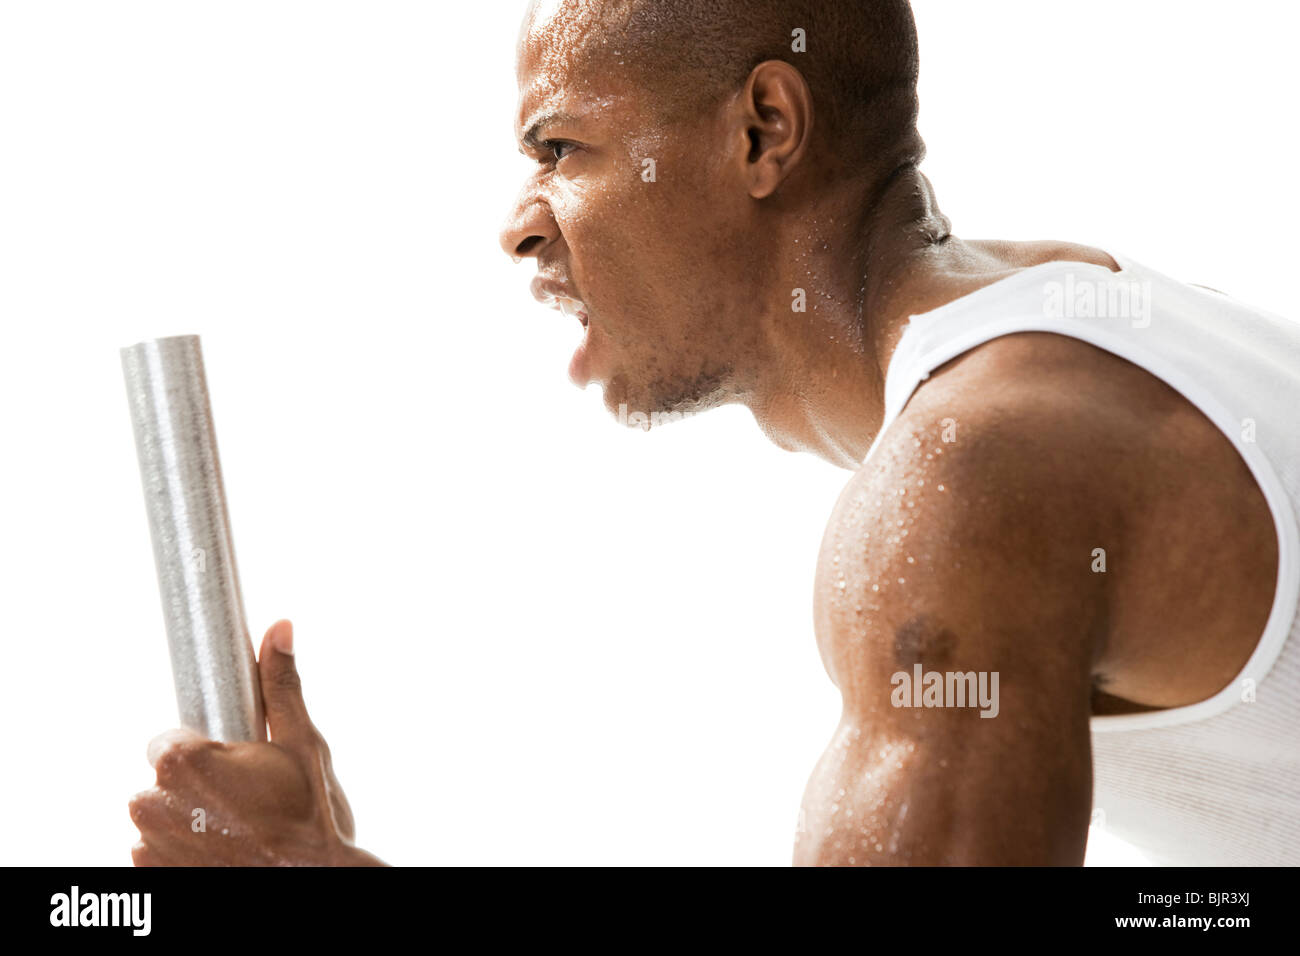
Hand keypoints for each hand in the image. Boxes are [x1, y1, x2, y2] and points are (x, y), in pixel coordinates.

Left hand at [129, 620, 384, 865]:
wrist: (310, 881)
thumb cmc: (310, 818)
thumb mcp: (303, 746)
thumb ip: (281, 686)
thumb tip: (280, 629)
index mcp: (183, 761)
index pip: (171, 742)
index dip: (206, 753)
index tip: (237, 768)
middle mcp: (153, 802)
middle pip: (166, 778)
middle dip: (200, 785)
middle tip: (247, 801)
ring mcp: (148, 844)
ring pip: (164, 815)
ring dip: (192, 818)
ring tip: (239, 830)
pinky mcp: (150, 875)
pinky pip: (159, 850)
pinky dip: (185, 849)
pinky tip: (223, 851)